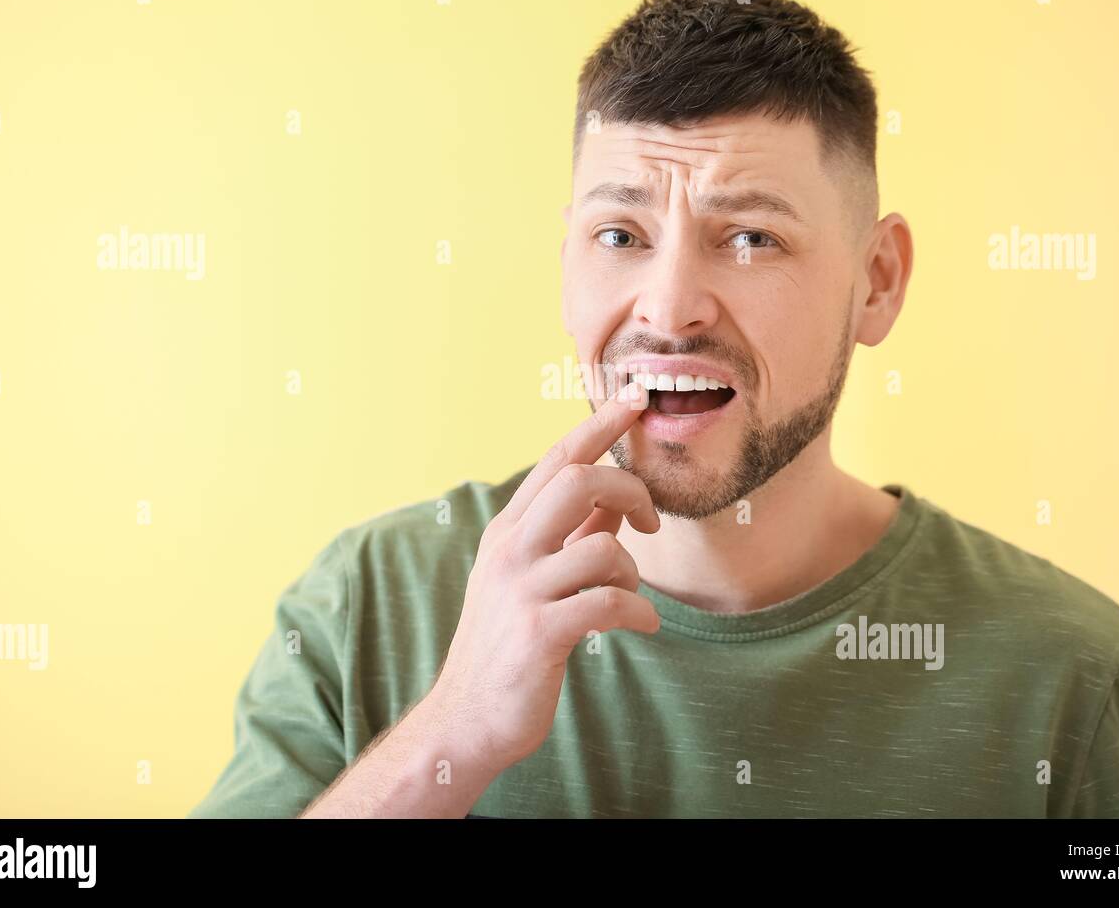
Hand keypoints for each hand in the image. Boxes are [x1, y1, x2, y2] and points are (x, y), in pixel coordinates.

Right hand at [431, 380, 660, 770]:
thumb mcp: (531, 579)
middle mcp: (510, 550)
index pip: (557, 460)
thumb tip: (616, 497)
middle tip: (651, 523)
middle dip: (629, 491)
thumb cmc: (508, 646)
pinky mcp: (542, 632)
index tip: (636, 399)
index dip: (600, 426)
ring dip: (633, 571)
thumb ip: (571, 535)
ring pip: (603, 546)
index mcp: (508, 531)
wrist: (467, 719)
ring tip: (630, 596)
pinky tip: (640, 626)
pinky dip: (639, 612)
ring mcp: (522, 590)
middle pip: (579, 482)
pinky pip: (610, 602)